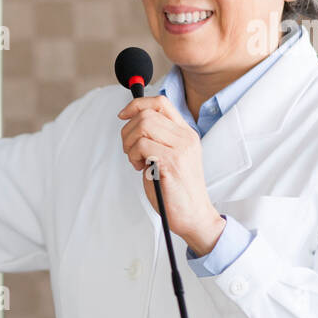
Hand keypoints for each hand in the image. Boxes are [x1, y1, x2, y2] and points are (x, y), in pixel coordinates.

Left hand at [117, 96, 225, 255]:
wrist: (194, 215)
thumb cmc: (176, 189)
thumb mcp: (169, 156)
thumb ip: (157, 139)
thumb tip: (131, 123)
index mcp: (185, 133)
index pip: (161, 103)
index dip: (137, 104)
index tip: (123, 115)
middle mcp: (185, 137)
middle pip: (146, 114)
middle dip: (127, 131)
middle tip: (131, 151)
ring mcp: (180, 148)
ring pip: (142, 125)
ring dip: (129, 144)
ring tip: (136, 161)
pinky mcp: (172, 162)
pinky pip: (142, 145)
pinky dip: (133, 156)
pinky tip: (141, 169)